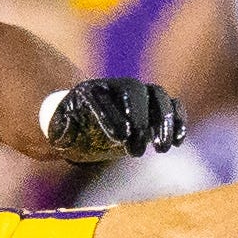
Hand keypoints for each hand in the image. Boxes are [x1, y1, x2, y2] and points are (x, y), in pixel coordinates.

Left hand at [46, 78, 186, 159]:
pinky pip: (172, 106)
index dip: (113, 115)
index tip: (121, 138)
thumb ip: (60, 129)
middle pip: (135, 91)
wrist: (85, 124)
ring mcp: (138, 96)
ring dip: (164, 120)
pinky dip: (178, 120)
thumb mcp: (58, 131)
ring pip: (158, 96)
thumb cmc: (70, 129)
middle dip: (139, 118)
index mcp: (91, 90)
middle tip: (136, 150)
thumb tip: (63, 125)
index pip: (103, 97)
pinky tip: (178, 141)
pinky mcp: (154, 107)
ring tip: (161, 148)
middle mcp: (117, 88)